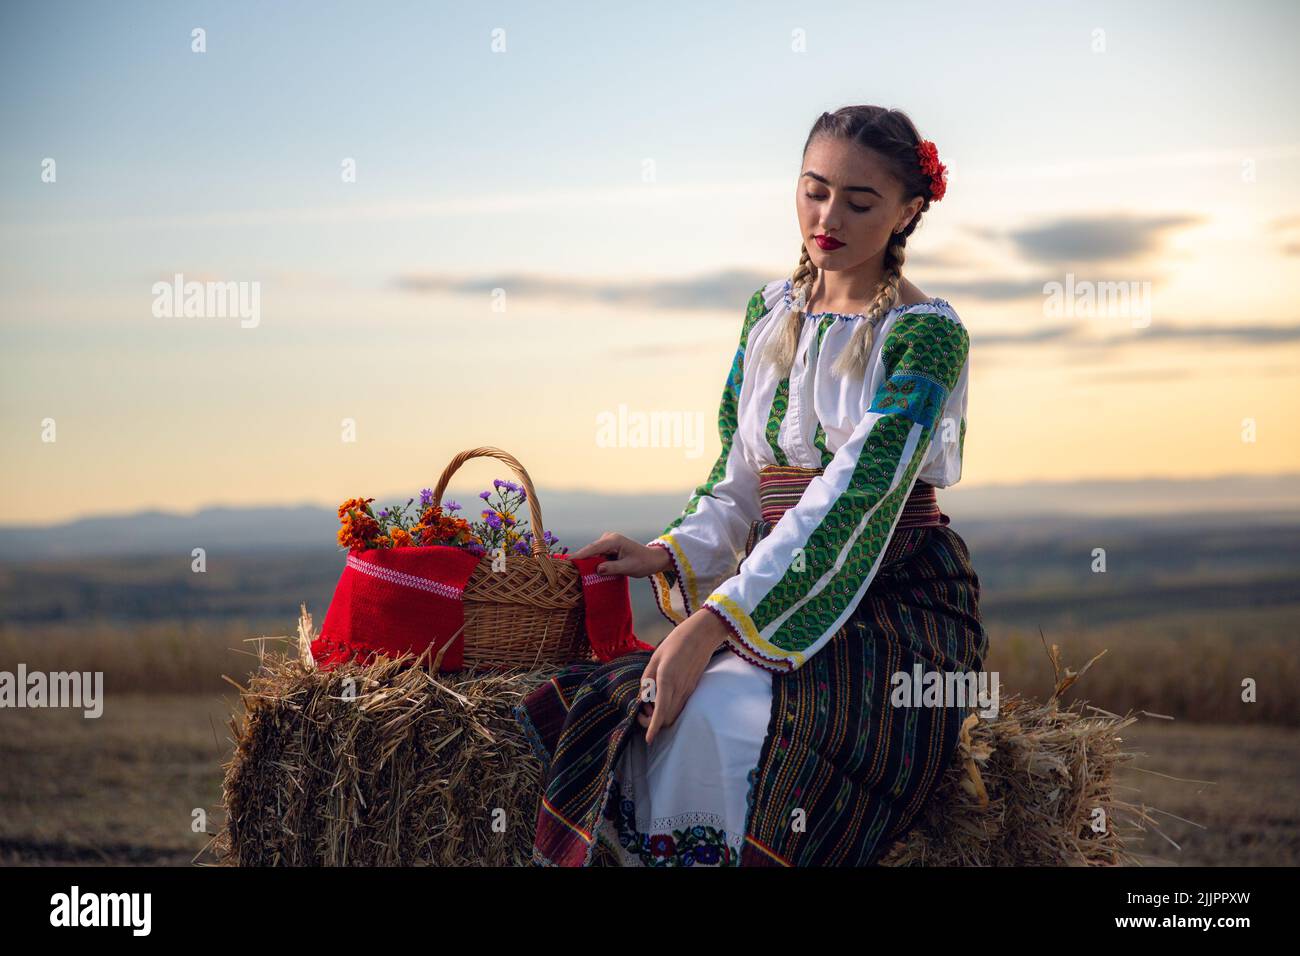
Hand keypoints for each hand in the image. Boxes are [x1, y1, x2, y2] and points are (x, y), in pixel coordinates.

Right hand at [571, 532, 671, 578]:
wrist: (652, 559)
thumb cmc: (643, 563)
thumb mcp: (628, 567)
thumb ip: (612, 568)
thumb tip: (597, 570)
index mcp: (614, 540)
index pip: (593, 548)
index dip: (580, 555)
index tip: (567, 561)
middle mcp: (609, 538)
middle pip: (591, 550)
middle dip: (580, 559)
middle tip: (566, 569)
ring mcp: (608, 542)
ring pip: (593, 553)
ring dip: (587, 562)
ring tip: (574, 571)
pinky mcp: (608, 547)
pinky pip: (597, 555)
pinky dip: (593, 562)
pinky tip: (587, 570)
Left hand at [637, 609, 730, 744]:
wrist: (702, 634)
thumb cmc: (676, 642)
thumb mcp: (655, 657)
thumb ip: (647, 679)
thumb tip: (643, 697)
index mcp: (667, 680)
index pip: (660, 713)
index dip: (653, 728)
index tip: (647, 739)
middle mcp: (679, 689)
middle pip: (667, 720)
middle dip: (653, 723)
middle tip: (642, 711)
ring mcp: (688, 690)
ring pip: (674, 715)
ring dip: (661, 717)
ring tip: (650, 704)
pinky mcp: (692, 688)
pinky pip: (680, 706)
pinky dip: (668, 709)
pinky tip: (661, 698)